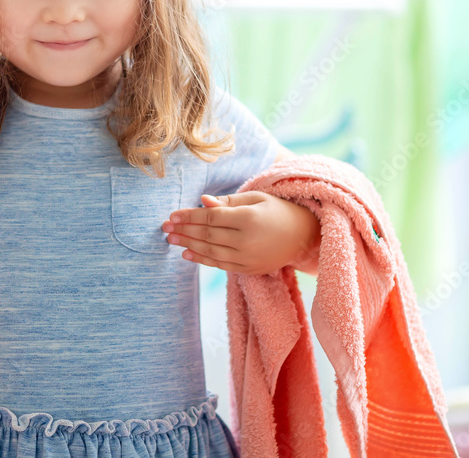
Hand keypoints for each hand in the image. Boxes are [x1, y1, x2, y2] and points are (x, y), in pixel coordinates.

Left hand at [161, 191, 320, 275]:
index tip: (172, 215)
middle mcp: (247, 240)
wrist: (304, 236)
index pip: (211, 217)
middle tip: (164, 228)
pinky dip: (202, 260)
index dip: (189, 216)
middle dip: (184, 231)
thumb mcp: (256, 199)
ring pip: (211, 251)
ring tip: (171, 240)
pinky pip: (220, 265)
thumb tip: (202, 201)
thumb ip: (228, 202)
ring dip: (189, 245)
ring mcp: (248, 258)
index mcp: (249, 218)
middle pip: (208, 235)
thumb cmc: (278, 210)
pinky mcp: (249, 269)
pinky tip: (187, 254)